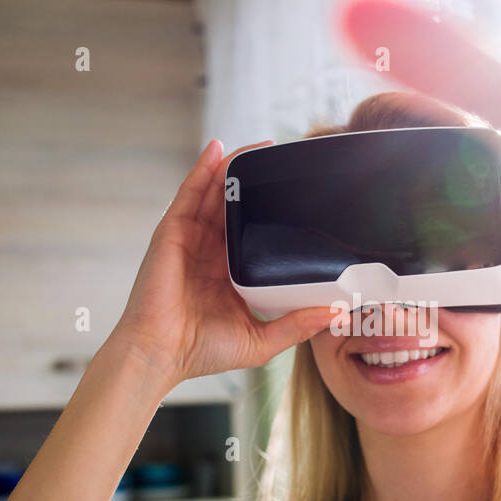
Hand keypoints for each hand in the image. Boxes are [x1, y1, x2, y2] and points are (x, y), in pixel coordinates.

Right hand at [111, 140, 336, 390]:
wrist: (162, 354)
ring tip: (261, 146)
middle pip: (235, 207)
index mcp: (229, 273)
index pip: (253, 233)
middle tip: (285, 160)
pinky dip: (203, 169)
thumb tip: (338, 314)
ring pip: (215, 193)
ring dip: (235, 168)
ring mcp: (190, 239)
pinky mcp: (172, 233)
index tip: (299, 197)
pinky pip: (189, 193)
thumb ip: (298, 326)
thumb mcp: (262, 340)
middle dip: (257, 182)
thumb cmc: (203, 351)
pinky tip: (218, 149)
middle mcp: (209, 252)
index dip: (272, 213)